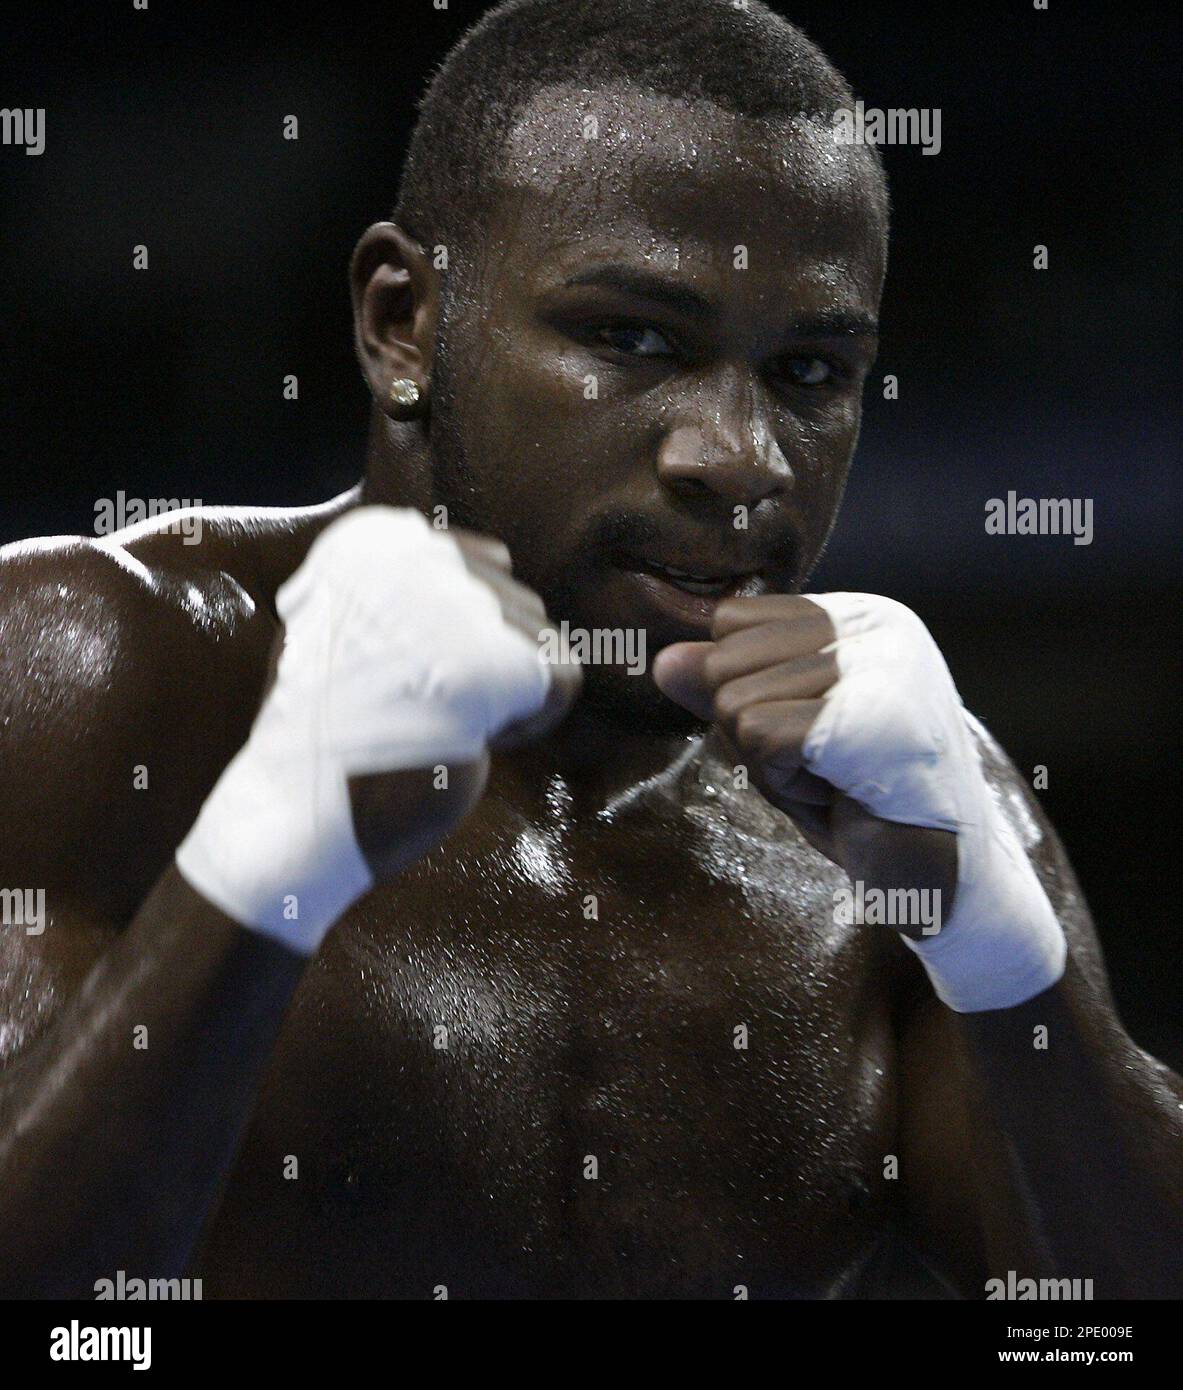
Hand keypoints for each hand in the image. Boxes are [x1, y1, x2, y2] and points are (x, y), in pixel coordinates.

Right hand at [178, 508, 580, 951]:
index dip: (463, 632)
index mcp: (373, 540)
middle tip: (424, 711)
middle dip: (488, 661)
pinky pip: (562, 675)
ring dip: (506, 691)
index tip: (413, 676)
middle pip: (513, 600)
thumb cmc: (324, 734)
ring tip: (439, 723)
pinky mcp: (494, 659)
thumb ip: (408, 588)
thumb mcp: (343, 627)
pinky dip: (529, 720)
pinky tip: (470, 740)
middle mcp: (416, 552)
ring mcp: (456, 604)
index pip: (480, 563)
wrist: (300, 807)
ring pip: (539, 635)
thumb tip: (496, 558)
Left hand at [653, 590, 1065, 1012]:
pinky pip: (757, 737)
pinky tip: (843, 796)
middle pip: (724, 660)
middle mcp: (877, 625)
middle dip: (755, 732)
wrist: (946, 879)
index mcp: (863, 615)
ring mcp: (879, 665)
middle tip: (828, 768)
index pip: (731, 620)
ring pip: (734, 702)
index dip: (748, 692)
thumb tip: (663, 659)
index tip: (816, 736)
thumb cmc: (864, 803)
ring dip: (773, 764)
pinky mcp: (867, 714)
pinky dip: (785, 783)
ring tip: (840, 782)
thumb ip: (725, 687)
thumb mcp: (783, 734)